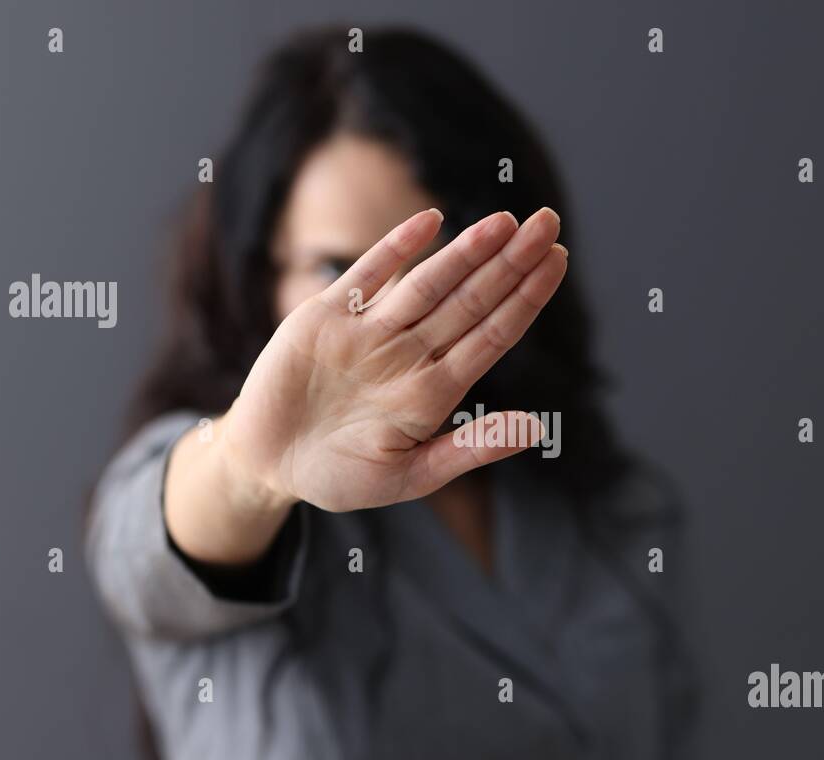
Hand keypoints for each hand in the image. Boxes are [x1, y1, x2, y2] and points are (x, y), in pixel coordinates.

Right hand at [219, 206, 566, 512]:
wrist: (267, 465)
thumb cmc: (340, 475)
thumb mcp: (408, 477)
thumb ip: (469, 451)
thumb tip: (535, 428)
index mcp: (433, 391)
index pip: (492, 335)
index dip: (525, 299)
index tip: (556, 262)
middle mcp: (408, 355)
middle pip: (470, 300)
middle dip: (511, 262)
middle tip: (550, 222)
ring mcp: (369, 334)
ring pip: (428, 284)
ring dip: (466, 251)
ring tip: (506, 220)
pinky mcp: (324, 318)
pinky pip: (367, 277)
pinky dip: (397, 249)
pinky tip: (431, 222)